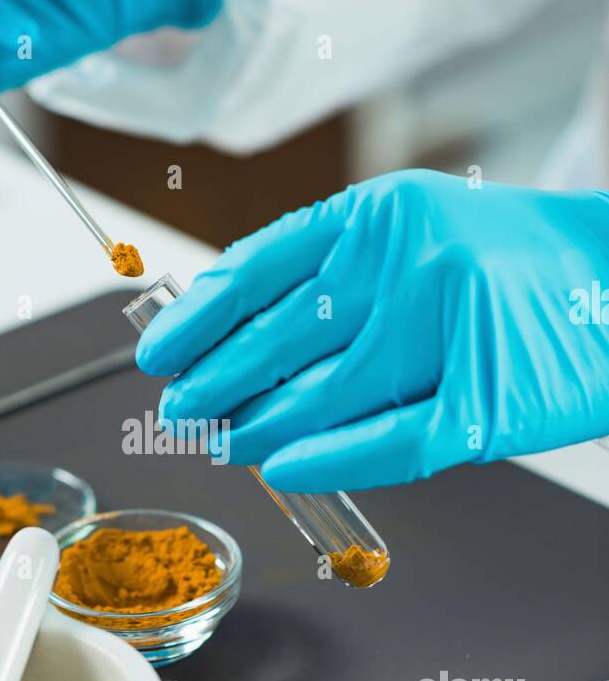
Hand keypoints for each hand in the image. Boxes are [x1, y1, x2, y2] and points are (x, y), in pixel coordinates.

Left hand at [137, 170, 608, 490]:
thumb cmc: (520, 264)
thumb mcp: (420, 234)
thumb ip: (337, 270)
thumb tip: (237, 327)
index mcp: (385, 213)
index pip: (260, 267)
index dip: (200, 316)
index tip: (160, 349)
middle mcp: (411, 264)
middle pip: (280, 339)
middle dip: (218, 382)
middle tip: (180, 410)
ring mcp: (449, 334)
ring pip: (321, 396)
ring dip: (260, 426)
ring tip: (225, 440)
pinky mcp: (483, 404)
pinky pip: (384, 441)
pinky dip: (326, 458)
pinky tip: (284, 466)